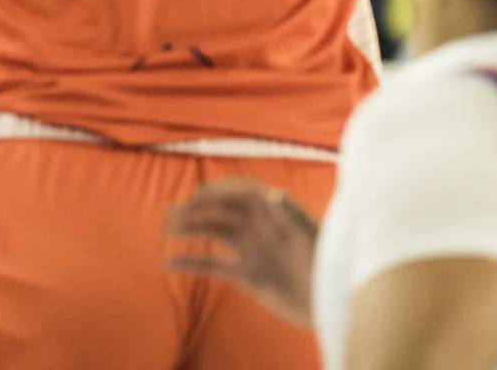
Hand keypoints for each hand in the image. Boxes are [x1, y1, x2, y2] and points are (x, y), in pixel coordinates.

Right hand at [163, 178, 320, 325]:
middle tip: (170, 214)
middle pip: (221, 211)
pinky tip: (170, 262)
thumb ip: (292, 215)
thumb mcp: (311, 238)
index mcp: (273, 211)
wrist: (331, 305)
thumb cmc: (327, 266)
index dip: (219, 192)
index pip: (240, 192)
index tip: (197, 197)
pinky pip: (213, 265)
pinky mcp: (246, 274)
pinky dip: (191, 263)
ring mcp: (251, 249)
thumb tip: (273, 193)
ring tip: (165, 229)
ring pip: (213, 233)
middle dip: (196, 210)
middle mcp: (259, 226)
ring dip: (189, 229)